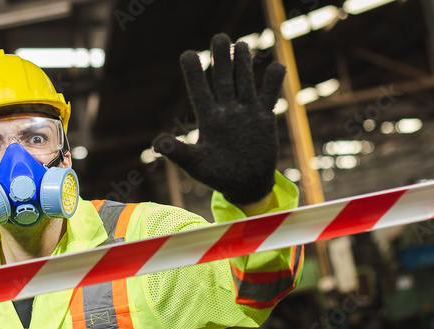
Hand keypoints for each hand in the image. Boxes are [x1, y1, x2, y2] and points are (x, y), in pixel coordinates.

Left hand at [153, 33, 284, 204]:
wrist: (244, 184)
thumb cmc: (216, 175)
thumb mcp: (194, 165)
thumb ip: (177, 152)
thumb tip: (156, 142)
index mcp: (208, 119)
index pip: (199, 90)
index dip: (194, 72)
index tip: (187, 54)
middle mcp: (226, 110)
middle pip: (223, 79)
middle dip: (221, 59)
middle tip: (219, 37)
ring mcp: (246, 112)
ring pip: (244, 82)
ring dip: (243, 64)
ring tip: (242, 45)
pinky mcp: (264, 118)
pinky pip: (270, 96)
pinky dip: (274, 82)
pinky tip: (276, 67)